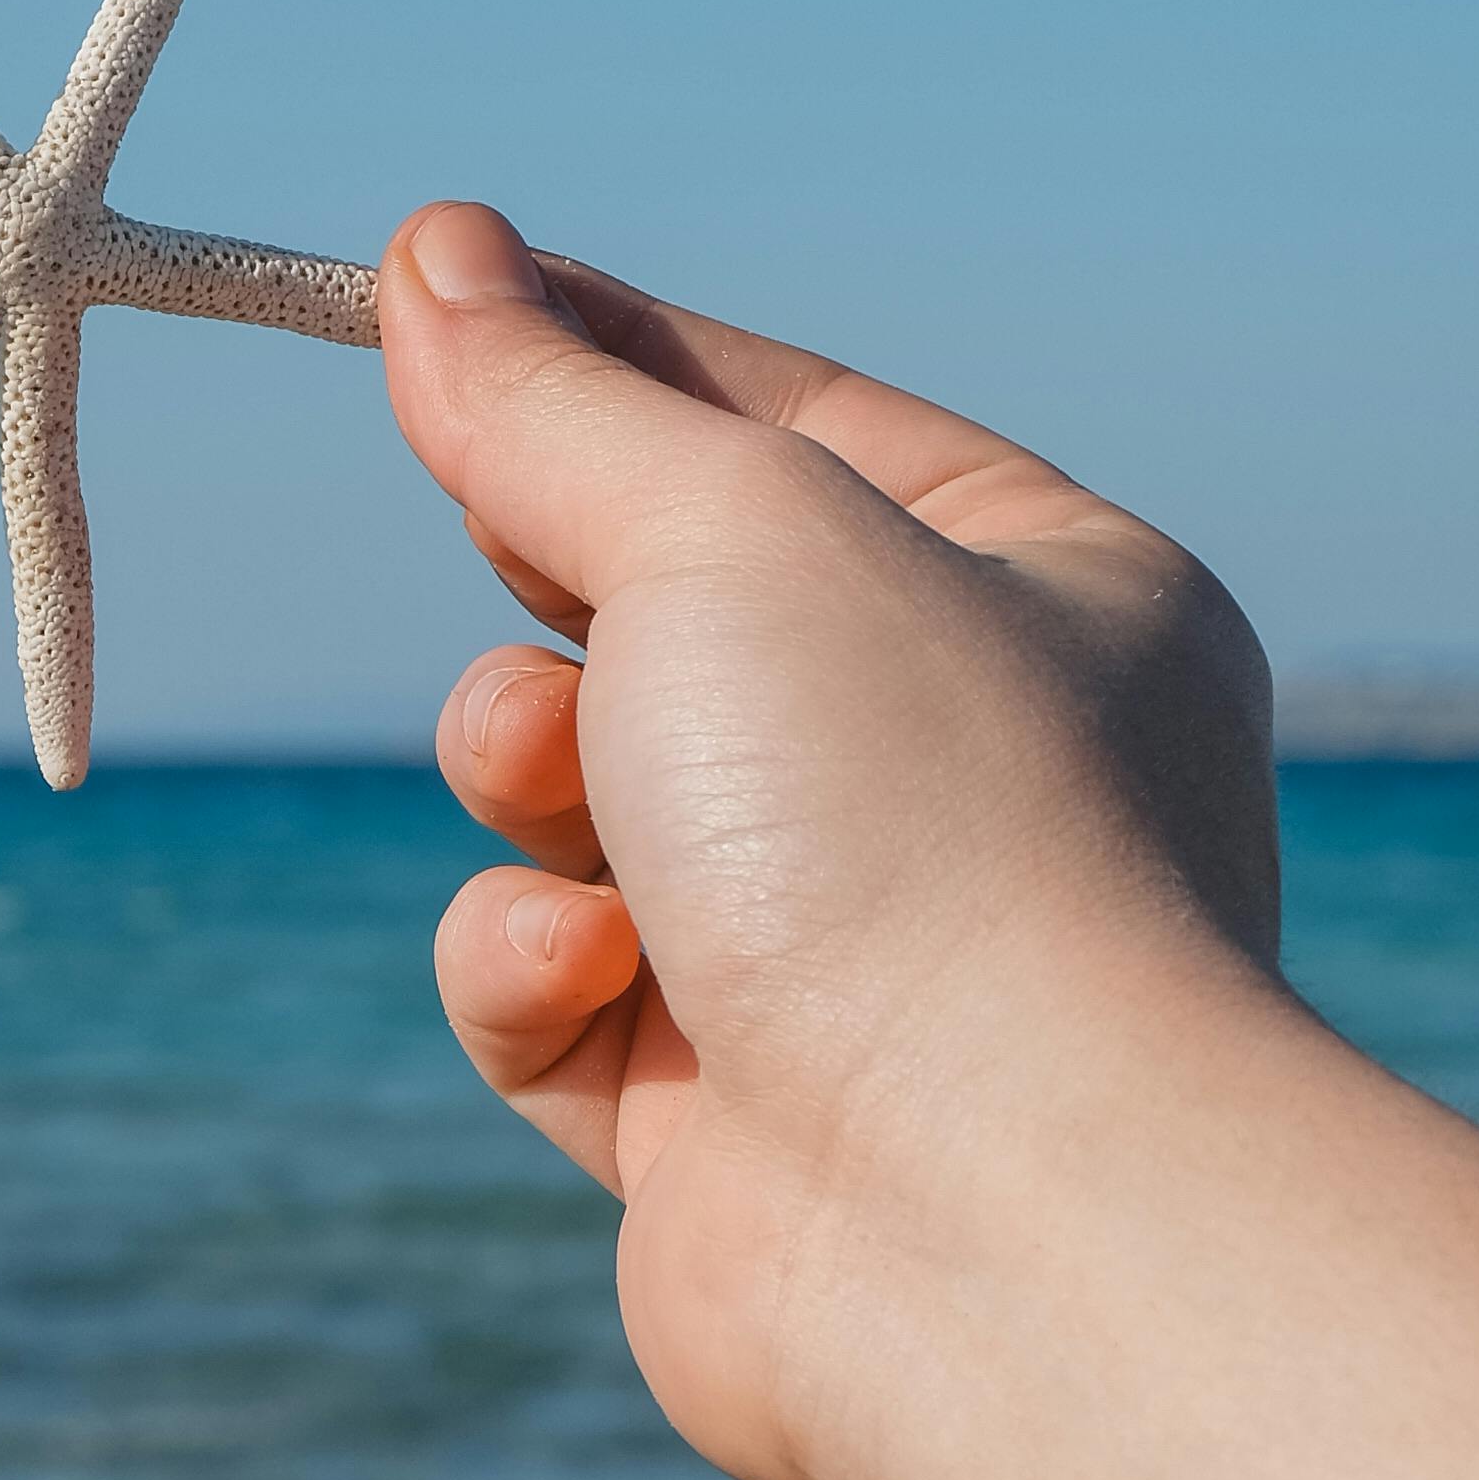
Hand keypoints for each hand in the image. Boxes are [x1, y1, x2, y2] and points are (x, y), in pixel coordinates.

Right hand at [377, 203, 1283, 1479]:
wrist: (991, 1225)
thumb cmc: (914, 828)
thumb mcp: (723, 528)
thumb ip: (554, 401)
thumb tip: (438, 254)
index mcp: (1049, 595)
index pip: (790, 419)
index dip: (603, 353)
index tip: (429, 289)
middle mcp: (968, 775)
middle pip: (663, 610)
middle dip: (552, 594)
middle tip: (507, 557)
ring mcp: (852, 957)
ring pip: (580, 804)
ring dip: (521, 777)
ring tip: (553, 797)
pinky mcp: (729, 1130)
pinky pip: (558, 993)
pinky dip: (532, 967)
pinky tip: (583, 975)